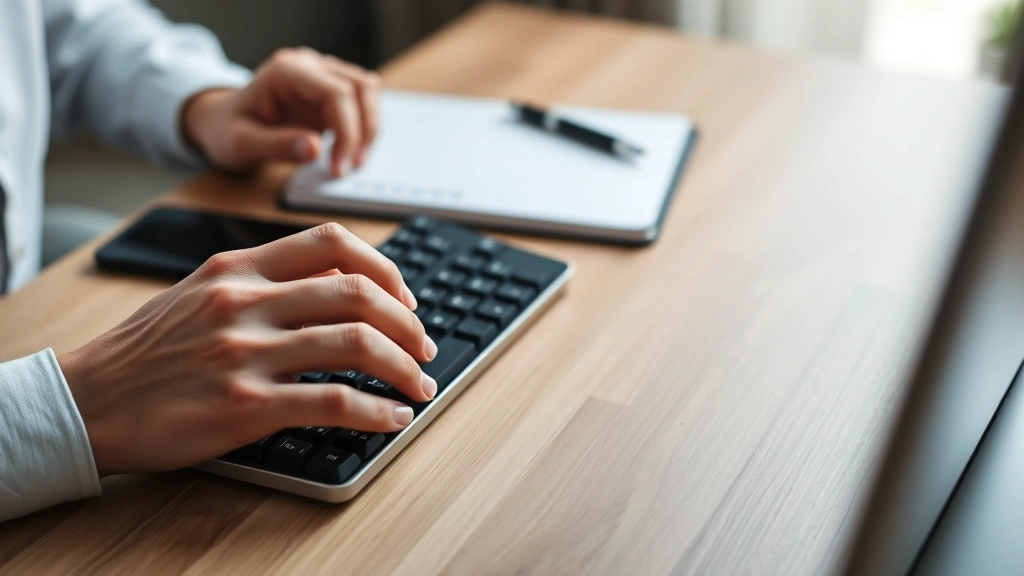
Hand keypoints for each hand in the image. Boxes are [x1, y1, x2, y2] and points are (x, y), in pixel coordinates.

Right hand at [57, 223, 436, 476]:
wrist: (87, 400)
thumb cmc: (147, 351)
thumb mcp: (200, 291)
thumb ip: (263, 281)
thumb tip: (335, 281)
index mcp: (237, 267)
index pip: (332, 242)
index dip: (384, 267)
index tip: (405, 297)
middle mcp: (245, 301)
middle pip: (358, 294)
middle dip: (408, 323)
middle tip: (425, 346)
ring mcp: (245, 352)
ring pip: (357, 345)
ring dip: (405, 368)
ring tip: (420, 385)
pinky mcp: (245, 405)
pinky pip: (334, 402)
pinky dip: (377, 412)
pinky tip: (392, 418)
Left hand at [182, 48, 381, 176]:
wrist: (221, 123)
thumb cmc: (227, 131)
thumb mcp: (241, 144)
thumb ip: (276, 146)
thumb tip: (315, 149)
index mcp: (286, 70)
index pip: (336, 92)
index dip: (347, 131)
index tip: (339, 167)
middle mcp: (308, 65)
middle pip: (359, 87)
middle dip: (362, 132)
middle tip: (348, 168)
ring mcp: (322, 74)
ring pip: (367, 89)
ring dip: (369, 127)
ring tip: (355, 161)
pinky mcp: (331, 90)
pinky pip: (362, 101)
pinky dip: (365, 126)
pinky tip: (350, 151)